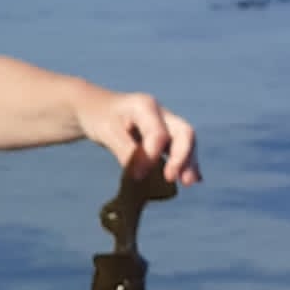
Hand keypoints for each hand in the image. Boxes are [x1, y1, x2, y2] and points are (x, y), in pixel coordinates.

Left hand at [81, 91, 200, 186]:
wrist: (96, 108)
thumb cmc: (99, 117)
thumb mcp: (106, 132)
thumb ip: (124, 151)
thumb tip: (140, 175)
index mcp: (144, 106)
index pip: (157, 134)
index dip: (150, 157)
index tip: (137, 176)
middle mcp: (161, 113)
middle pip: (184, 133)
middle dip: (182, 157)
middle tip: (171, 178)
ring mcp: (167, 124)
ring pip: (186, 142)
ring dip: (189, 163)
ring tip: (187, 182)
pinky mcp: (167, 136)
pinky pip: (181, 149)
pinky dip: (186, 163)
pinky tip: (193, 178)